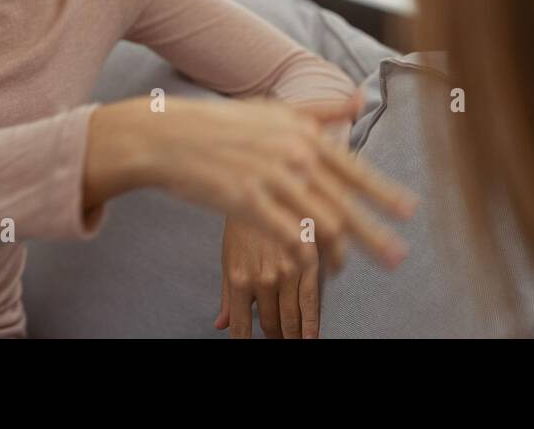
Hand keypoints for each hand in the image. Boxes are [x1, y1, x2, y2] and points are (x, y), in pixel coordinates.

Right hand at [84, 88, 417, 272]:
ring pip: (322, 224)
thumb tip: (359, 98)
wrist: (170, 135)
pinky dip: (304, 255)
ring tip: (343, 268)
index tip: (409, 213)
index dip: (385, 194)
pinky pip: (288, 237)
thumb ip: (320, 109)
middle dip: (375, 235)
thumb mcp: (275, 108)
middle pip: (347, 203)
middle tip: (397, 258)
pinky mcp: (248, 202)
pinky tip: (308, 266)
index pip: (355, 169)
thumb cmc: (224, 123)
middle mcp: (295, 155)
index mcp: (304, 133)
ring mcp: (272, 179)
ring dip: (338, 253)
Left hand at [215, 218, 320, 337]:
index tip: (248, 346)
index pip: (241, 326)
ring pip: (291, 318)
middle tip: (275, 340)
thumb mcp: (228, 256)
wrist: (268, 186)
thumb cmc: (246, 219)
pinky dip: (311, 324)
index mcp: (238, 278)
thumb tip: (221, 323)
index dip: (245, 342)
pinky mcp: (308, 265)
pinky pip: (311, 302)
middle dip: (273, 337)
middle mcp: (263, 279)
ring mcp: (287, 274)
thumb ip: (226, 294)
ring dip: (292, 335)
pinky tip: (310, 336)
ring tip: (292, 341)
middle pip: (270, 324)